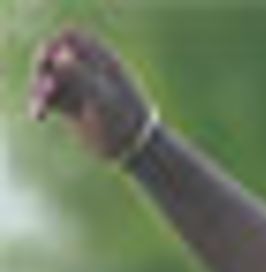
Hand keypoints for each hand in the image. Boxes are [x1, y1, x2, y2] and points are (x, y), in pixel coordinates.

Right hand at [28, 28, 151, 163]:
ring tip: (39, 109)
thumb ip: (81, 76)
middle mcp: (86, 68)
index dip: (55, 45)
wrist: (134, 147)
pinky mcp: (70, 105)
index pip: (70, 38)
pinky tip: (38, 117)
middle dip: (43, 70)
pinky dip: (40, 104)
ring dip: (39, 90)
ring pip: (48, 79)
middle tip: (44, 87)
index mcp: (99, 57)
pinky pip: (48, 98)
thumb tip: (59, 60)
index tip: (48, 60)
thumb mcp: (103, 97)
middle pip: (53, 57)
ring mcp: (77, 86)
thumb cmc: (124, 118)